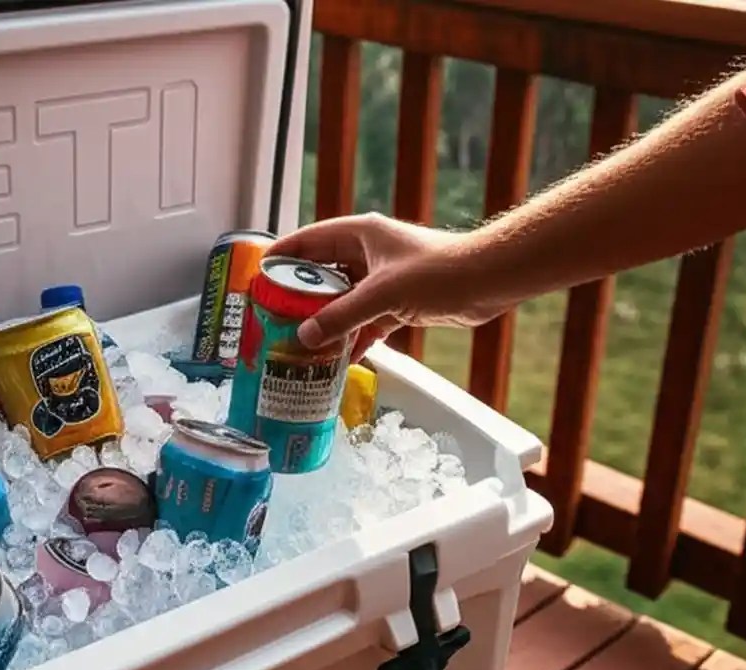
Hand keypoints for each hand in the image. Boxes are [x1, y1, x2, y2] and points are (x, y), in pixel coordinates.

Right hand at [267, 213, 509, 358]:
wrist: (489, 281)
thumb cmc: (439, 272)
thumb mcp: (383, 294)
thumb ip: (342, 316)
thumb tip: (305, 337)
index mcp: (359, 235)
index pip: (308, 241)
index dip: (281, 258)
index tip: (257, 276)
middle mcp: (367, 253)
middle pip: (322, 274)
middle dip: (300, 298)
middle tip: (273, 318)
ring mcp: (382, 278)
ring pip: (343, 301)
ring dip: (326, 322)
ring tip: (299, 343)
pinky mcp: (398, 302)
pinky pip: (365, 320)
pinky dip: (353, 337)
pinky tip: (337, 359)